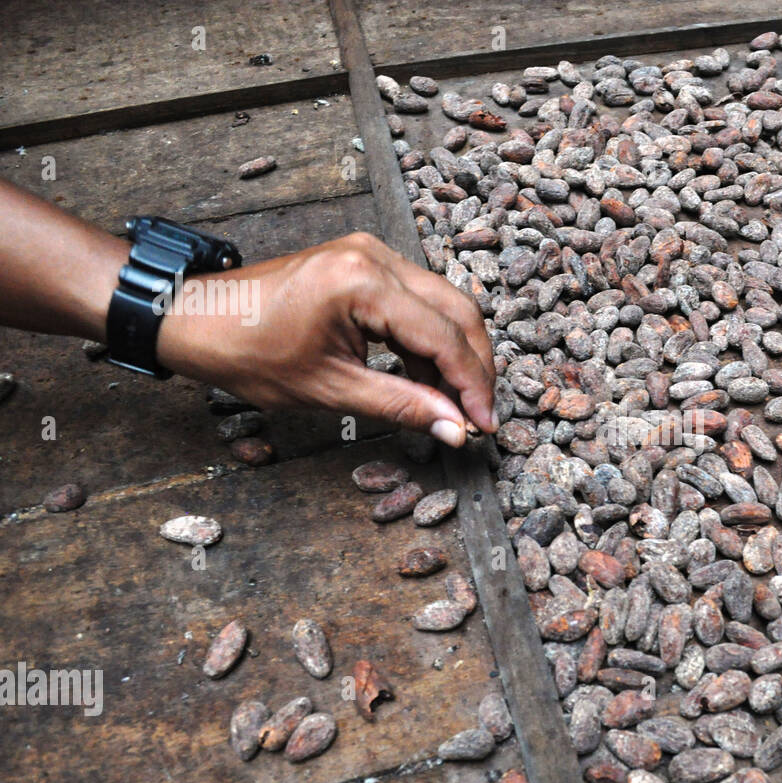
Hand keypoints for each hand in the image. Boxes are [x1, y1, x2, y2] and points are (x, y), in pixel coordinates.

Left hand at [155, 232, 496, 446]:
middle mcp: (374, 255)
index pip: (443, 336)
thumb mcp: (329, 389)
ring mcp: (370, 254)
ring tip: (452, 404)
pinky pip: (415, 301)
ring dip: (453, 354)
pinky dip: (426, 341)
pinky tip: (424, 379)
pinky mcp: (363, 263)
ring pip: (441, 304)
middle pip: (456, 310)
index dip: (472, 384)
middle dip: (474, 366)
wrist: (194, 318)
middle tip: (480, 414)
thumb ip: (401, 406)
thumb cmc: (247, 351)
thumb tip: (454, 428)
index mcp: (363, 282)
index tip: (485, 424)